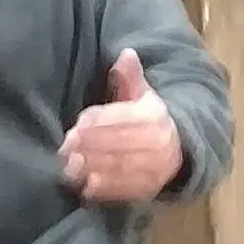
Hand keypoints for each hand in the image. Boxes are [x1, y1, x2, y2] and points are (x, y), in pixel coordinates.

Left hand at [61, 49, 182, 204]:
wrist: (178, 150)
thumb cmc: (148, 118)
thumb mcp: (142, 93)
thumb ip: (130, 75)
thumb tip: (126, 53)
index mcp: (155, 116)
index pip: (123, 117)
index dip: (98, 122)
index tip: (76, 126)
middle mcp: (159, 143)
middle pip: (119, 144)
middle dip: (90, 146)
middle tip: (65, 147)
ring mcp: (156, 169)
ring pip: (120, 168)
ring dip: (93, 168)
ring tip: (69, 166)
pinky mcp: (149, 189)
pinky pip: (125, 190)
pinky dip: (104, 189)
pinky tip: (85, 186)